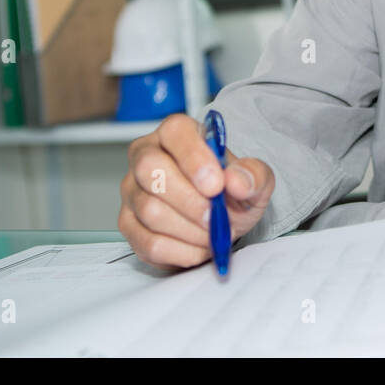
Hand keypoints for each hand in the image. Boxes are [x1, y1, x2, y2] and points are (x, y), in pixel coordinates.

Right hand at [119, 113, 274, 269]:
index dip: (194, 158)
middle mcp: (145, 156)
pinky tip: (199, 246)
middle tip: (215, 216)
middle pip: (150, 170)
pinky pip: (148, 242)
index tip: (216, 185)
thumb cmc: (232, 191)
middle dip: (189, 200)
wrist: (223, 220)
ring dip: (190, 230)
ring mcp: (132, 191)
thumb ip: (253, 174)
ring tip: (212, 232)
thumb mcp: (256, 179)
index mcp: (176, 133)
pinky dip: (181, 252)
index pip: (174, 132)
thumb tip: (237, 181)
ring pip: (150, 211)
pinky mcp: (128, 224)